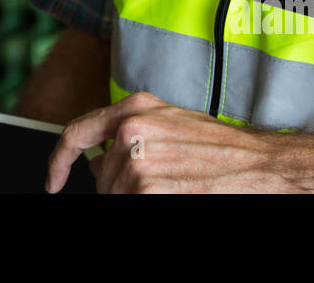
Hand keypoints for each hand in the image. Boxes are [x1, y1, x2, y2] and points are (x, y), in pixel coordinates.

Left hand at [45, 91, 310, 192]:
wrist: (260, 165)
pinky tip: (175, 195)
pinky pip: (130, 204)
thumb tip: (92, 162)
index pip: (76, 133)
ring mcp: (137, 160)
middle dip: (118, 189)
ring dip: (135, 199)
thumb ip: (129, 136)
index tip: (53, 181)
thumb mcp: (170, 126)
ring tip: (174, 188)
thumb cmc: (220, 148)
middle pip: (100, 177)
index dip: (58, 161)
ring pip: (114, 196)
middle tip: (157, 186)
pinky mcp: (147, 189)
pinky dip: (145, 204)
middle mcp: (130, 129)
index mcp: (135, 108)